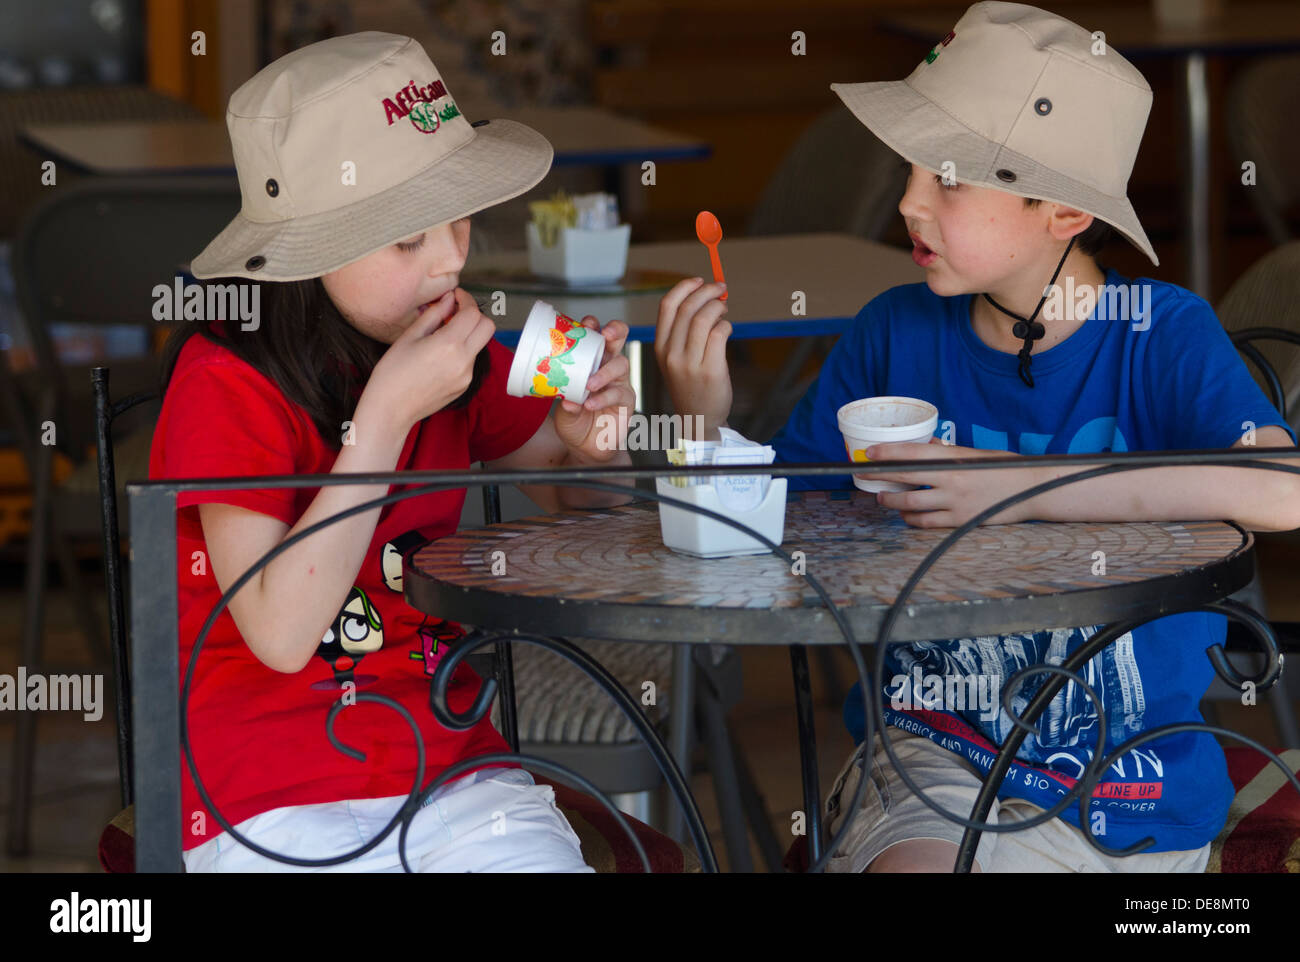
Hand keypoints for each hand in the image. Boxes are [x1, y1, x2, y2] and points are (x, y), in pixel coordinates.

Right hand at [362, 288, 494, 432]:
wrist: (391, 409)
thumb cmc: (393, 372)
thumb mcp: (410, 336)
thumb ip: (434, 315)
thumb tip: (449, 299)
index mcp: (449, 344)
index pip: (473, 313)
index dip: (466, 300)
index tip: (456, 297)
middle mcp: (464, 360)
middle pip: (487, 327)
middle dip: (475, 315)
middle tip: (456, 313)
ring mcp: (467, 376)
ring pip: (479, 345)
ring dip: (467, 335)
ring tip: (441, 337)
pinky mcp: (464, 386)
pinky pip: (471, 362)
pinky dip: (462, 353)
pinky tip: (440, 357)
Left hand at [552, 316, 634, 462]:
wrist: (584, 447)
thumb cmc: (574, 419)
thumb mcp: (562, 408)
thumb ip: (565, 399)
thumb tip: (566, 397)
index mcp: (591, 361)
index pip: (595, 336)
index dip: (593, 325)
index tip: (586, 323)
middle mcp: (608, 366)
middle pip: (618, 340)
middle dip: (614, 331)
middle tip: (605, 334)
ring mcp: (619, 382)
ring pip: (621, 365)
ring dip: (604, 372)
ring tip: (589, 384)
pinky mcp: (627, 401)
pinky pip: (618, 394)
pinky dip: (603, 398)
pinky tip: (590, 404)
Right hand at [655, 277, 731, 439]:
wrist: (699, 418)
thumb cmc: (691, 384)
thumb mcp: (676, 359)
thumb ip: (684, 332)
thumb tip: (705, 298)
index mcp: (661, 346)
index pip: (667, 305)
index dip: (685, 287)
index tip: (699, 280)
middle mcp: (672, 353)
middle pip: (688, 308)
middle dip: (708, 292)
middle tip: (721, 289)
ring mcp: (690, 363)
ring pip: (704, 318)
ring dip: (718, 307)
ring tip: (724, 309)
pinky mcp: (710, 370)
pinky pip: (719, 334)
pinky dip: (726, 325)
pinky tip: (727, 328)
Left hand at [859, 438, 1040, 526]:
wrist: (1034, 490)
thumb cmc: (1006, 468)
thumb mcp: (978, 454)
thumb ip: (950, 453)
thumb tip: (929, 448)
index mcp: (955, 460)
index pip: (912, 455)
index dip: (887, 454)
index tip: (869, 453)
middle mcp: (952, 481)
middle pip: (904, 479)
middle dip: (879, 477)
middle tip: (864, 475)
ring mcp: (955, 503)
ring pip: (910, 504)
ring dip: (891, 502)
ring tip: (882, 499)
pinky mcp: (960, 521)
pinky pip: (926, 522)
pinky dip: (910, 519)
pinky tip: (905, 515)